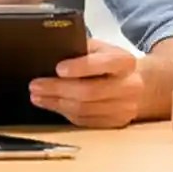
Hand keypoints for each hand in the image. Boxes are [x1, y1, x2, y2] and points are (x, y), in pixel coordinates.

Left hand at [29, 39, 143, 127]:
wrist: (137, 84)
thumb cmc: (112, 63)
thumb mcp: (102, 48)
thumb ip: (82, 48)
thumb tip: (51, 52)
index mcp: (125, 62)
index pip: (103, 64)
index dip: (80, 67)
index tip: (58, 68)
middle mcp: (128, 86)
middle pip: (89, 91)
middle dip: (58, 89)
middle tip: (36, 85)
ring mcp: (123, 108)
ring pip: (84, 109)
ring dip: (56, 103)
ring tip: (38, 96)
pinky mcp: (115, 123)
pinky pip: (85, 121)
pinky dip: (65, 113)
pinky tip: (52, 105)